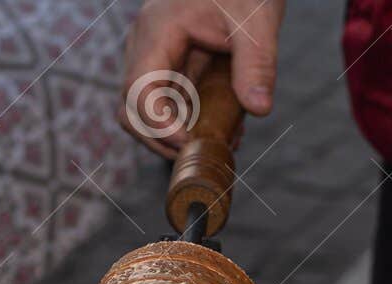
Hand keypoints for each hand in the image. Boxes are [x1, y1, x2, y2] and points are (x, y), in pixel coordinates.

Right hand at [120, 0, 285, 157]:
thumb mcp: (258, 22)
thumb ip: (256, 64)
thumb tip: (258, 109)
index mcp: (158, 30)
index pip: (138, 90)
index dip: (158, 125)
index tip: (191, 143)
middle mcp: (146, 45)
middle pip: (133, 110)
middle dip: (164, 141)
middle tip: (205, 154)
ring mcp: (155, 57)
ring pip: (148, 113)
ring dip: (180, 136)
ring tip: (224, 142)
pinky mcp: (170, 66)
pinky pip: (170, 104)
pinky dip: (193, 123)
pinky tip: (227, 129)